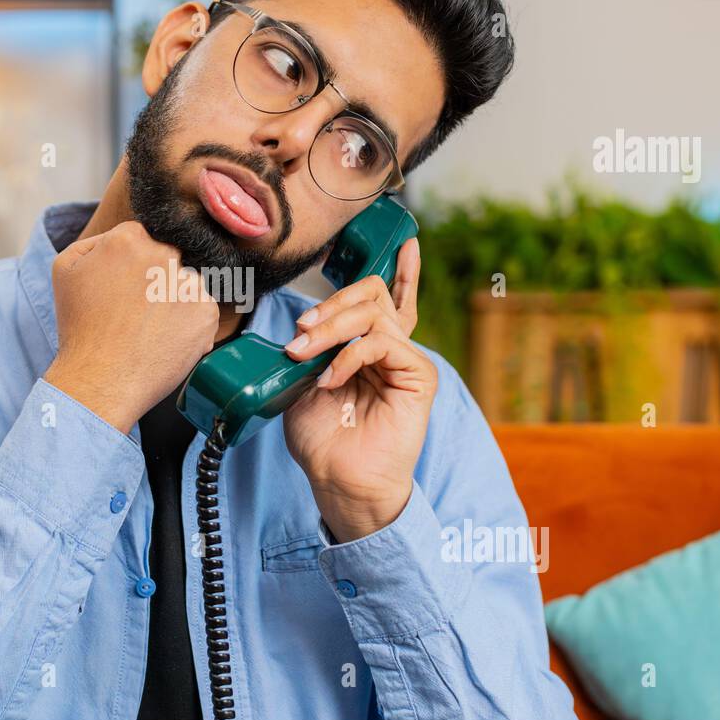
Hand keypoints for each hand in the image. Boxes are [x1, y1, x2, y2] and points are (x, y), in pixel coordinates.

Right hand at [44, 220, 219, 433]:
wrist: (101, 378)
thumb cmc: (80, 327)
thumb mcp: (65, 269)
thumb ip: (95, 242)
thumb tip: (119, 237)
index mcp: (129, 238)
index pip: (141, 239)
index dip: (131, 266)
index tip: (124, 290)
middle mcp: (164, 255)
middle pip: (166, 259)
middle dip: (154, 280)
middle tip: (135, 312)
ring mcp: (189, 284)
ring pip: (185, 284)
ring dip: (173, 301)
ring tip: (149, 329)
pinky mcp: (206, 313)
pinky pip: (202, 311)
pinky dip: (188, 325)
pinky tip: (165, 340)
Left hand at [281, 237, 435, 541]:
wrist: (338, 480)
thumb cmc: (321, 437)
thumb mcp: (301, 381)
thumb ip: (311, 347)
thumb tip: (302, 322)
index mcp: (368, 346)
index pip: (387, 296)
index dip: (398, 268)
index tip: (402, 240)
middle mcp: (392, 347)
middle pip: (371, 295)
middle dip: (331, 305)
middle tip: (301, 331)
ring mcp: (407, 360)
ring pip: (372, 314)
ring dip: (330, 330)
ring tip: (304, 355)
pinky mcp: (418, 376)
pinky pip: (382, 343)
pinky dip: (349, 356)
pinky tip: (330, 379)